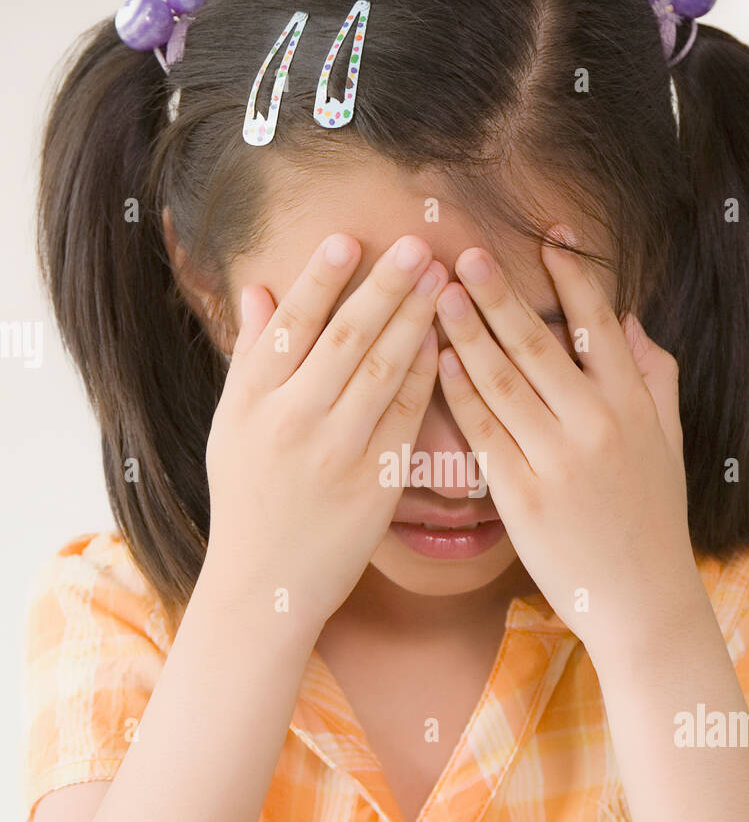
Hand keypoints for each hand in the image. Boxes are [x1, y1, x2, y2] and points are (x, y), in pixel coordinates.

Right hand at [203, 232, 445, 642]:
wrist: (266, 581)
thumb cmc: (246, 497)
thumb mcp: (230, 425)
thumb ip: (252, 357)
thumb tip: (261, 291)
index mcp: (252, 402)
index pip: (291, 326)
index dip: (321, 280)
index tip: (349, 240)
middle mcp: (293, 422)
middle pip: (346, 339)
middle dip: (384, 287)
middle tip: (416, 244)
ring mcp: (337, 452)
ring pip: (383, 370)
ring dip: (415, 319)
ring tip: (440, 277)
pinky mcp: (375, 481)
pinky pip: (407, 415)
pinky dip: (426, 374)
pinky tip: (444, 340)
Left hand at [434, 226, 703, 661]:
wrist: (642, 599)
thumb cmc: (653, 517)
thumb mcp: (669, 440)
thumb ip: (654, 376)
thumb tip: (628, 322)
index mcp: (634, 404)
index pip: (598, 324)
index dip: (573, 275)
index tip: (548, 236)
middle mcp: (596, 424)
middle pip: (537, 343)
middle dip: (497, 292)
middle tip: (464, 252)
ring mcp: (557, 460)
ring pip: (501, 380)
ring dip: (465, 332)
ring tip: (438, 293)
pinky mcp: (522, 497)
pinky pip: (482, 432)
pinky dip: (458, 393)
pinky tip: (436, 361)